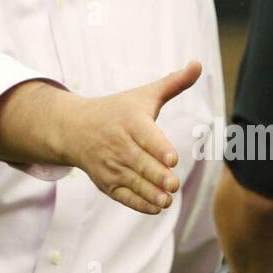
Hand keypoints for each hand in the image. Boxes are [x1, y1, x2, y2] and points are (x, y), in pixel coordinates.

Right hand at [60, 60, 201, 214]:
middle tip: (173, 184)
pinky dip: (138, 203)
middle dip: (157, 175)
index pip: (147, 136)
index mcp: (130, 121)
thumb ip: (173, 83)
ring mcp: (111, 166)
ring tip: (167, 200)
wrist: (75, 129)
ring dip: (150, 193)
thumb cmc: (117, 110)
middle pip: (141, 163)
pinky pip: (123, 195)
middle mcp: (119, 145)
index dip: (159, 148)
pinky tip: (156, 207)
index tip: (172, 159)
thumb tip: (198, 64)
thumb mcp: (143, 94)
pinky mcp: (107, 182)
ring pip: (133, 182)